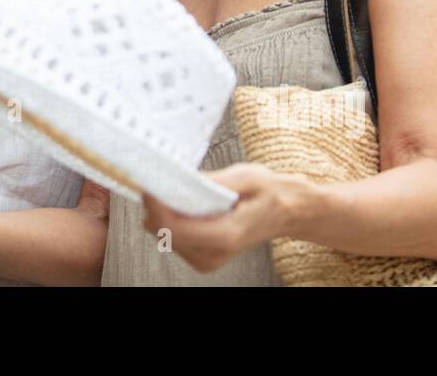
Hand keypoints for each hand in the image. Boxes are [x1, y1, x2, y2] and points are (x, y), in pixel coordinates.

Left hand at [142, 163, 309, 273]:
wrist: (287, 213)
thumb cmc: (269, 193)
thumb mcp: (246, 176)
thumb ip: (213, 181)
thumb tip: (180, 178)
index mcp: (225, 235)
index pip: (173, 226)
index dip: (154, 203)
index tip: (149, 180)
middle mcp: (213, 254)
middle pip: (161, 232)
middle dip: (157, 204)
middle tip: (164, 179)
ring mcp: (206, 259)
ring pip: (162, 235)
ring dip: (163, 211)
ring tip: (181, 191)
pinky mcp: (201, 257)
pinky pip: (171, 237)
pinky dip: (171, 218)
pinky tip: (186, 204)